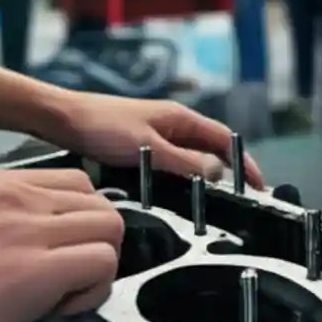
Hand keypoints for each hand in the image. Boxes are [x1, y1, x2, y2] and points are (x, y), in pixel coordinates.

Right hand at [0, 167, 122, 321]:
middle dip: (92, 247)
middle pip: (100, 204)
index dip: (75, 228)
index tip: (53, 259)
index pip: (74, 185)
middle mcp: (11, 197)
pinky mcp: (31, 273)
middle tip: (58, 284)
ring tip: (52, 300)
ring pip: (110, 230)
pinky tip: (50, 313)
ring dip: (95, 270)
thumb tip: (37, 248)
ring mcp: (22, 230)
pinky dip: (91, 294)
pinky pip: (103, 265)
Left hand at [51, 93, 265, 189]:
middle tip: (240, 200)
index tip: (259, 185)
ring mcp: (157, 134)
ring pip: (191, 158)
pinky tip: (177, 195)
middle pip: (211, 149)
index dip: (245, 162)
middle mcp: (173, 124)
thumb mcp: (148, 148)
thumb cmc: (103, 126)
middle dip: (228, 172)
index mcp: (181, 118)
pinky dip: (182, 178)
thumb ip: (184, 163)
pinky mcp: (140, 146)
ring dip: (204, 177)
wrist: (62, 118)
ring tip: (214, 203)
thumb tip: (216, 174)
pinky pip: (171, 163)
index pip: (225, 140)